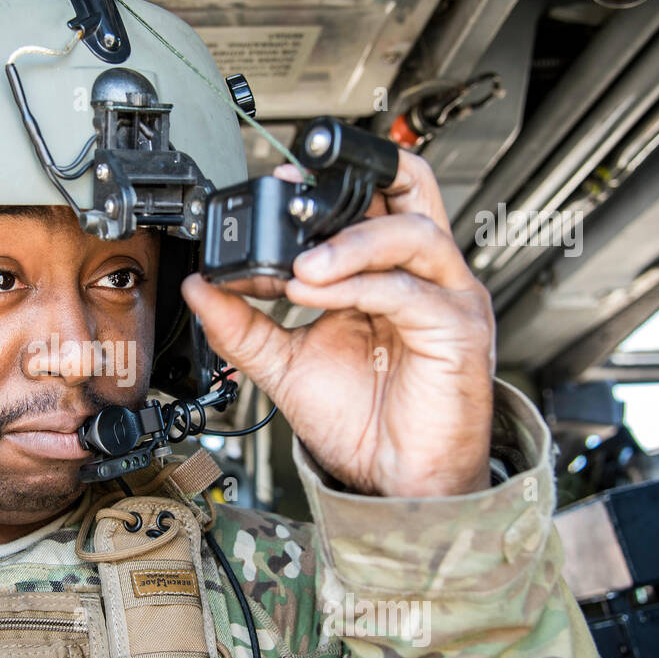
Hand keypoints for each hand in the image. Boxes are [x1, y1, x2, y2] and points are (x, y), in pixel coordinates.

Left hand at [181, 151, 495, 496]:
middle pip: (409, 185)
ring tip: (294, 273)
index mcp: (385, 270)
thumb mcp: (284, 365)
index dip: (305, 201)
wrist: (396, 479)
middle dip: (350, 179)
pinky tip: (314, 296)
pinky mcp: (458, 327)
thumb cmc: (361, 421)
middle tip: (290, 198)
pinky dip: (356, 286)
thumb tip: (200, 288)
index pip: (359, 204)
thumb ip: (242, 326)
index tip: (253, 217)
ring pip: (409, 233)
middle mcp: (420, 273)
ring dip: (343, 245)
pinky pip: (407, 290)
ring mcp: (446, 295)